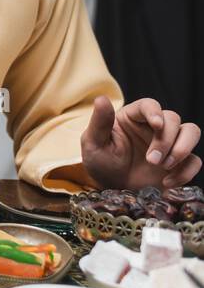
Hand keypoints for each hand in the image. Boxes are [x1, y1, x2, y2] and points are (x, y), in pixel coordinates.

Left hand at [81, 96, 201, 189]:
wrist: (111, 188)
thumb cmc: (100, 162)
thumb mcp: (93, 144)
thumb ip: (99, 123)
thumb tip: (101, 99)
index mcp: (133, 117)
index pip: (149, 105)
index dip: (155, 112)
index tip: (156, 125)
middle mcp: (153, 127)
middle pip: (173, 119)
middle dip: (165, 140)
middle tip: (151, 160)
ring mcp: (169, 144)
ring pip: (191, 132)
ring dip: (182, 148)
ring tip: (164, 166)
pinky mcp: (179, 163)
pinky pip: (195, 161)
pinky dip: (186, 171)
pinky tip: (167, 181)